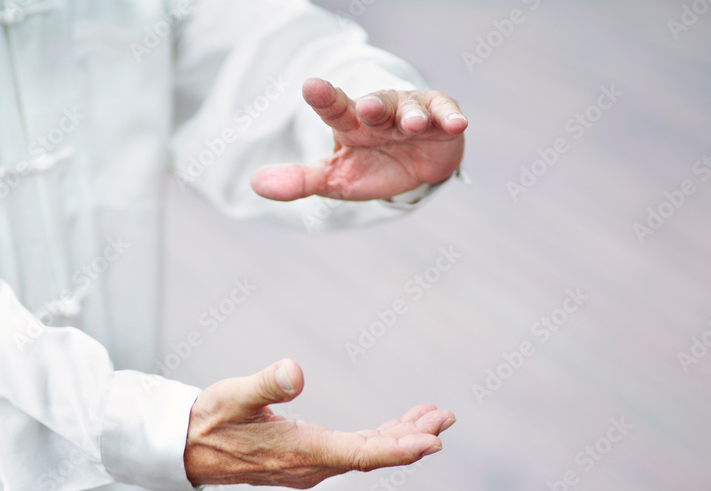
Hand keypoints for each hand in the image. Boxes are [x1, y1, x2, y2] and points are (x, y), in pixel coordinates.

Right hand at [183, 359, 454, 489]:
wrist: (187, 448)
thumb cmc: (210, 419)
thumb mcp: (233, 395)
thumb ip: (265, 383)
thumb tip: (294, 370)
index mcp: (301, 452)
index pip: (360, 454)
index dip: (399, 449)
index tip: (432, 443)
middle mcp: (312, 466)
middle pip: (373, 454)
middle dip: (412, 438)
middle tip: (446, 418)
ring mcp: (311, 466)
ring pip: (367, 453)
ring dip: (400, 437)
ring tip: (433, 417)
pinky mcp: (308, 459)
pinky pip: (355, 451)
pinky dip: (380, 438)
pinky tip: (397, 425)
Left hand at [250, 78, 466, 201]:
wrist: (414, 172)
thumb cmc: (369, 168)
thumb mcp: (335, 179)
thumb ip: (299, 180)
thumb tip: (255, 184)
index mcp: (350, 123)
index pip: (334, 108)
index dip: (324, 98)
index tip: (311, 86)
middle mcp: (380, 112)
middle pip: (375, 104)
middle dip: (372, 105)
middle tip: (365, 108)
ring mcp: (411, 113)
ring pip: (411, 109)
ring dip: (412, 115)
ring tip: (412, 125)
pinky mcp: (442, 120)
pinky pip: (446, 114)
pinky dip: (450, 117)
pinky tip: (456, 123)